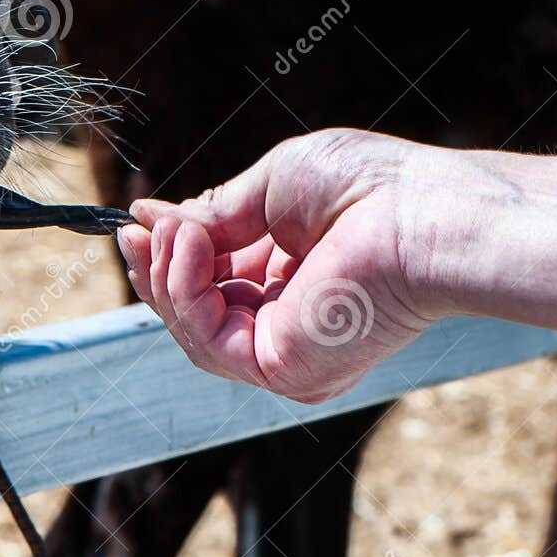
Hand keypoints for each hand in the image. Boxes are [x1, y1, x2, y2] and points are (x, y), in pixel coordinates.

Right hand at [116, 129, 451, 402]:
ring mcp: (284, 353)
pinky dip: (183, 290)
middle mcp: (287, 325)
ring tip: (175, 231)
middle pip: (191, 313)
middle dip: (156, 270)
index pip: (211, 285)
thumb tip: (148, 219)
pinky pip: (205, 340)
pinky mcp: (281, 369)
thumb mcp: (269, 188)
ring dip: (167, 274)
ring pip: (190, 330)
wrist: (421, 214)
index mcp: (291, 283)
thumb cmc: (369, 187)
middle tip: (135, 231)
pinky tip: (190, 247)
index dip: (169, 256)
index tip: (137, 223)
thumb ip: (212, 215)